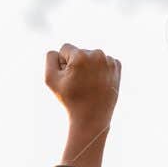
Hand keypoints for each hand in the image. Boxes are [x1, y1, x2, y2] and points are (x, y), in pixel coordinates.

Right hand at [44, 44, 119, 166]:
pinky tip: (98, 83)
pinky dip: (99, 70)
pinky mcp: (117, 65)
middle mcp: (97, 53)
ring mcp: (109, 60)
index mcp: (80, 55)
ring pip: (92, 56)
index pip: (65, 49)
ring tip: (89, 85)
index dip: (63, 64)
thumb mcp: (50, 80)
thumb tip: (58, 51)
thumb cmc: (70, 100)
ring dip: (88, 67)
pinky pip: (103, 61)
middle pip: (80, 52)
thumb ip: (50, 59)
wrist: (92, 118)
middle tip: (79, 84)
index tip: (68, 79)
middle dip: (77, 65)